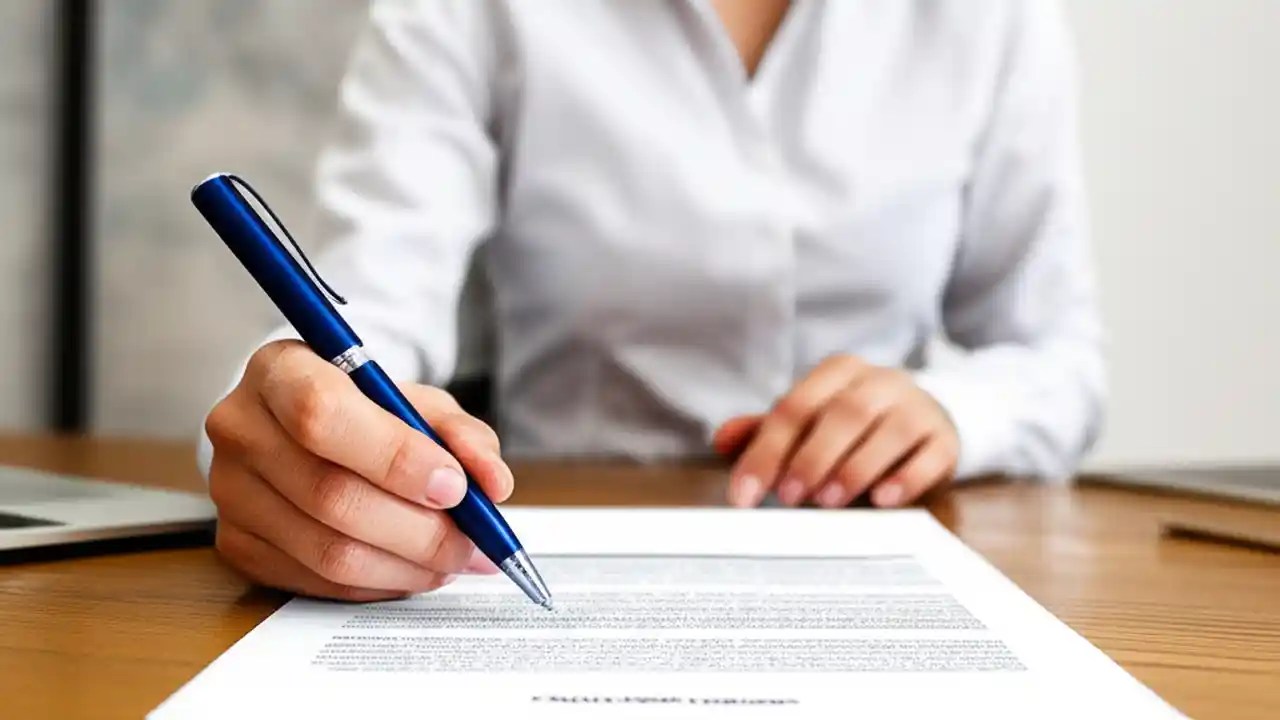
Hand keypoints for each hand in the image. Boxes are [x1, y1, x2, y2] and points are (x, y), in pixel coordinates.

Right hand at [204, 340, 512, 600]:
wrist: (305, 427)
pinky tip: (412, 569)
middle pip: (331, 495)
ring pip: (328, 550)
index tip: (454, 486)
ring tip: (453, 559)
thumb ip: (462, 435)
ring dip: (407, 565)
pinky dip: (379, 583)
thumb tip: (493, 484)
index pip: (322, 415)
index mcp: (280, 371)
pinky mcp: (236, 543)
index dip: (395, 458)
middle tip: (473, 542)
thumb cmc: (368, 409)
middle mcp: (242, 428)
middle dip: (418, 529)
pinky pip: (317, 581)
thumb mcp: (419, 402)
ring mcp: (231, 492)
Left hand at [713, 355, 958, 508]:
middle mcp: (880, 382)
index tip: (743, 495)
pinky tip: (883, 500)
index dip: (765, 451)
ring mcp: (917, 407)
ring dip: (856, 467)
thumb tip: (720, 440)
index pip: (795, 408)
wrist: (927, 421)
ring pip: (888, 431)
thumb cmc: (854, 426)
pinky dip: (905, 478)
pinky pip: (928, 455)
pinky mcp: (944, 438)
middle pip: (844, 414)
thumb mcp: (809, 423)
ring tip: (829, 501)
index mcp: (838, 373)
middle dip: (811, 457)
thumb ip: (765, 431)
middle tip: (789, 497)